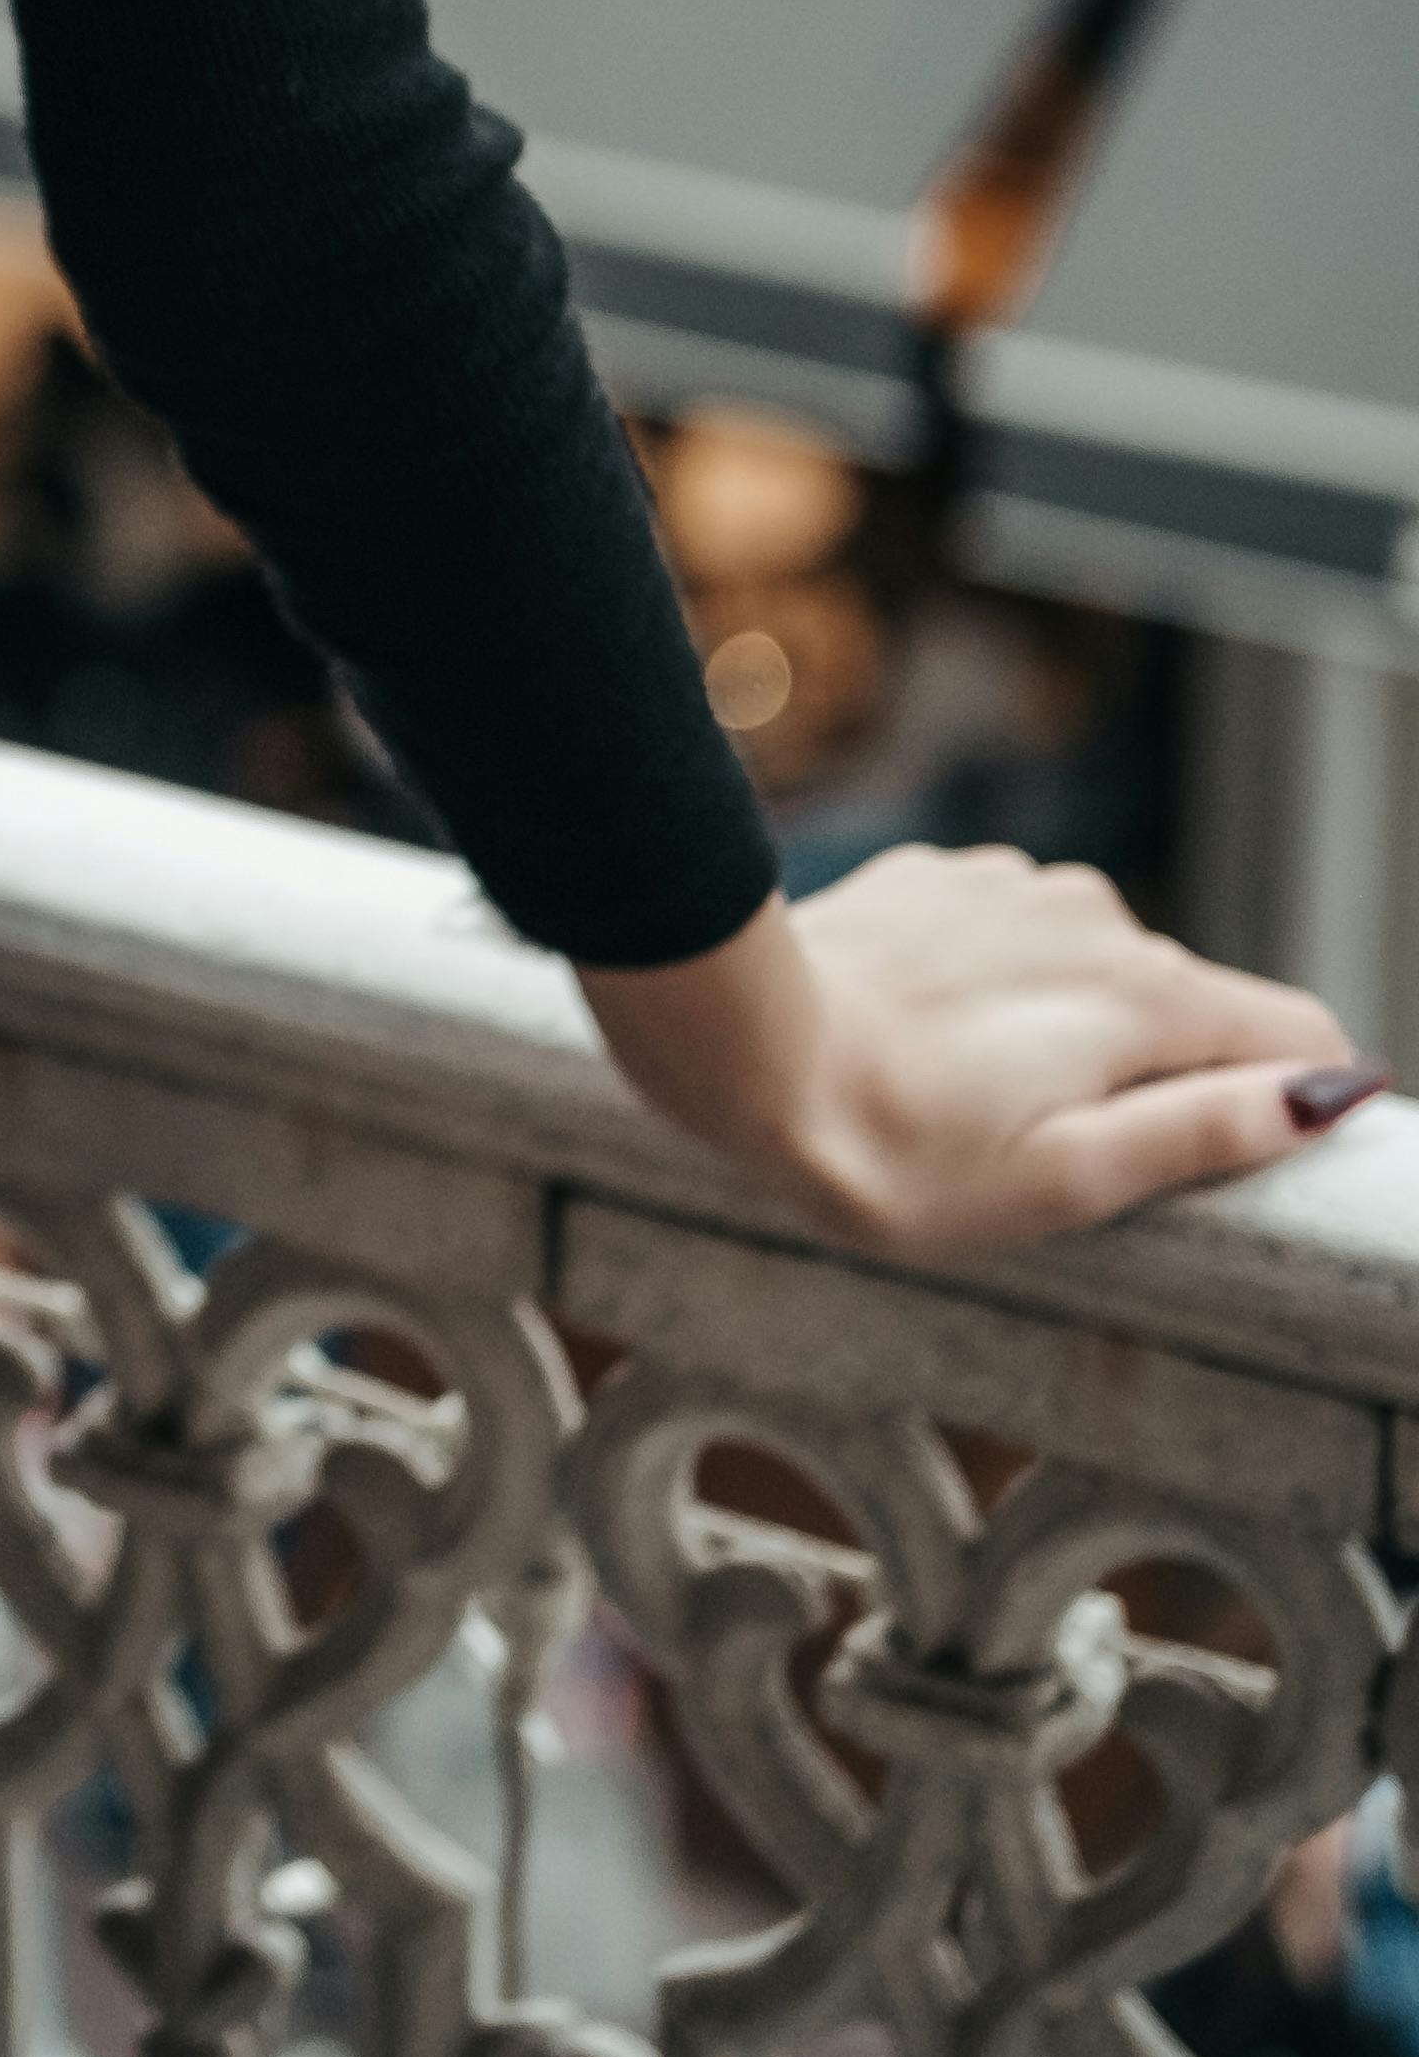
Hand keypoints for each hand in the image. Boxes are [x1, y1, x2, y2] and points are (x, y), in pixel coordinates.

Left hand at [582, 847, 1374, 1265]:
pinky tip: (922, 1038)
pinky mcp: (941, 877)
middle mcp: (1098, 916)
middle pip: (1188, 1007)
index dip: (1295, 1100)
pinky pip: (1011, 940)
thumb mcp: (1062, 1178)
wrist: (731, 1043)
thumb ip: (1201, 1133)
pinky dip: (994, 990)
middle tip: (1051, 1154)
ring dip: (1066, 1031)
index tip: (1241, 1160)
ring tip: (970, 1101)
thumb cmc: (890, 1147)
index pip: (1296, 1031)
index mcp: (1147, 996)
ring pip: (1094, 969)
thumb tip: (1324, 1101)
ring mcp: (1014, 885)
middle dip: (1154, 1078)